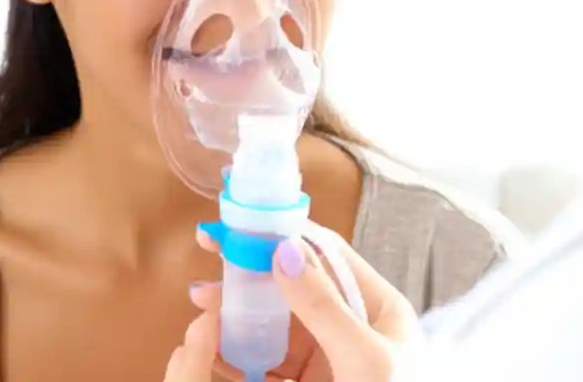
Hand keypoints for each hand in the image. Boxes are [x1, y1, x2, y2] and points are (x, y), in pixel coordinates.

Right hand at [164, 228, 420, 381]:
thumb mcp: (367, 358)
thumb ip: (325, 307)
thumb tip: (285, 251)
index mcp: (378, 307)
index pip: (329, 254)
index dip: (285, 232)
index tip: (244, 221)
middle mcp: (350, 326)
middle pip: (292, 285)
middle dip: (249, 270)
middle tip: (210, 254)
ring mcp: (325, 357)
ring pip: (272, 322)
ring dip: (236, 310)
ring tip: (203, 304)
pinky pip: (264, 361)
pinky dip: (235, 351)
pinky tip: (211, 344)